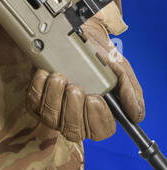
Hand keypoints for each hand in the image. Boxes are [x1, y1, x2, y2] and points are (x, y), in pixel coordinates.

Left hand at [25, 19, 144, 141]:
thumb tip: (135, 115)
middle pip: (73, 130)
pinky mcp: (36, 100)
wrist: (77, 37)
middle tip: (76, 87)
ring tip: (59, 77)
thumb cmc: (100, 58)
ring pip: (51, 118)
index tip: (96, 98)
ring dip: (54, 97)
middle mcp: (76, 117)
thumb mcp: (120, 71)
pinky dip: (38, 88)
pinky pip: (33, 102)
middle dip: (73, 109)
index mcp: (99, 115)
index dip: (97, 118)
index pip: (99, 132)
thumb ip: (130, 92)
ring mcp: (55, 111)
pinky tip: (45, 74)